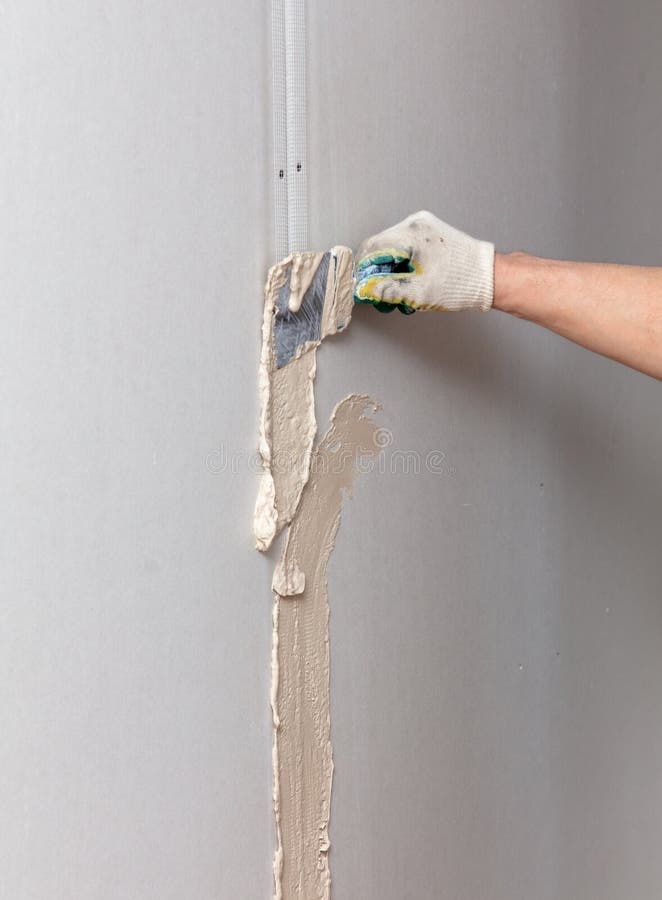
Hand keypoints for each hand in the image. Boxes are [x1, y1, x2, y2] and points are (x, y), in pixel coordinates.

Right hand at [354, 210, 494, 313]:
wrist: (488, 276)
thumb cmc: (460, 281)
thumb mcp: (417, 291)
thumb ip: (385, 290)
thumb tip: (366, 289)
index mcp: (410, 234)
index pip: (371, 247)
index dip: (363, 269)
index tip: (363, 285)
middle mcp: (416, 225)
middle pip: (383, 248)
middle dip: (379, 273)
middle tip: (381, 294)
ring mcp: (426, 228)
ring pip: (395, 250)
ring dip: (393, 272)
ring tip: (400, 294)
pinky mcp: (433, 234)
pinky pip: (409, 248)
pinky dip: (405, 266)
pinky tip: (411, 283)